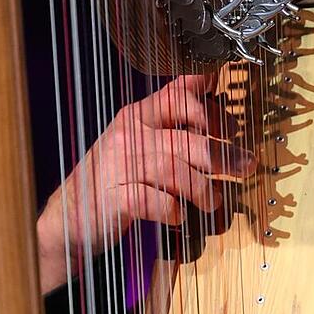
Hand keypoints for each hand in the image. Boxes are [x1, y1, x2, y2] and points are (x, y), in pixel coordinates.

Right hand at [36, 74, 252, 291]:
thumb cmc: (112, 180)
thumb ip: (171, 125)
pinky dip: (173, 210)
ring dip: (202, 188)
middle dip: (222, 154)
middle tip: (245, 166)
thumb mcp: (138, 143)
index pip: (176, 96)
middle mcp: (129, 136)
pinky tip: (178, 215)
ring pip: (175, 170)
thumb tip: (212, 105)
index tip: (231, 124)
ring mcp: (120, 167)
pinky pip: (156, 202)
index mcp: (137, 117)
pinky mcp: (115, 199)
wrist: (68, 217)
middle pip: (187, 139)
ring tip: (213, 200)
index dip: (209, 106)